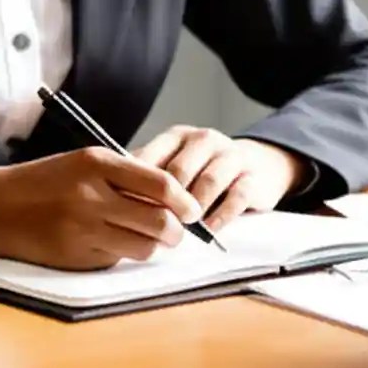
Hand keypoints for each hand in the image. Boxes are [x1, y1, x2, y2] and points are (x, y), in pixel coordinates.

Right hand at [0, 148, 202, 270]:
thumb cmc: (46, 181)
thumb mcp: (84, 163)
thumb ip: (125, 176)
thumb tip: (172, 198)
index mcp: (96, 163)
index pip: (159, 183)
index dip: (184, 200)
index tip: (193, 209)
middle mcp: (91, 196)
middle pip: (158, 221)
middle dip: (177, 231)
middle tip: (178, 232)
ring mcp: (83, 229)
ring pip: (143, 247)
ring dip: (155, 246)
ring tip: (152, 240)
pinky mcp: (75, 257)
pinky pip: (117, 259)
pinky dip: (124, 254)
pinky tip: (112, 243)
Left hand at [135, 126, 306, 230]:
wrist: (255, 165)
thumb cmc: (201, 172)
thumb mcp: (172, 166)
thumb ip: (146, 178)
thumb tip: (111, 198)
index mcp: (177, 137)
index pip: (153, 157)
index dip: (139, 187)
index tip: (129, 211)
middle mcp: (204, 140)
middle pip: (180, 170)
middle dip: (168, 202)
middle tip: (157, 225)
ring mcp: (230, 156)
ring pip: (210, 181)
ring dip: (195, 209)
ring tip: (184, 229)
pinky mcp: (252, 175)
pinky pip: (237, 196)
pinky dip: (221, 216)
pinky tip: (209, 230)